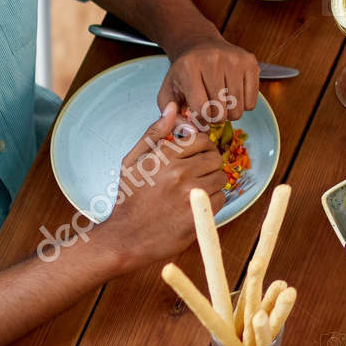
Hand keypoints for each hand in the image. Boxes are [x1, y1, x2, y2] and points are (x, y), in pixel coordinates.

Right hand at [99, 103, 229, 267]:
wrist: (125, 238)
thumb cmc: (129, 199)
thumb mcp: (132, 161)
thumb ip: (154, 133)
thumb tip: (173, 107)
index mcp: (165, 156)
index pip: (201, 140)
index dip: (201, 147)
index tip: (195, 156)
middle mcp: (179, 173)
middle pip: (215, 158)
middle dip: (208, 164)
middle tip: (197, 174)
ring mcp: (190, 195)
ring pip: (220, 178)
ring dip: (212, 183)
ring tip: (194, 190)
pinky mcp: (198, 215)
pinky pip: (220, 199)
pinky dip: (212, 201)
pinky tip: (195, 205)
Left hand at [158, 34, 258, 120]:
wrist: (201, 45)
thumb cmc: (185, 73)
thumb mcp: (168, 93)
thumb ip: (172, 117)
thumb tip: (192, 133)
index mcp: (189, 68)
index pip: (202, 109)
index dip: (201, 119)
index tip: (199, 113)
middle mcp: (213, 60)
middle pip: (222, 111)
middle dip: (216, 117)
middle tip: (211, 107)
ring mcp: (234, 60)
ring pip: (238, 109)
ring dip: (230, 113)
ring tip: (222, 101)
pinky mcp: (250, 63)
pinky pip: (252, 102)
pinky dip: (243, 105)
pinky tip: (233, 94)